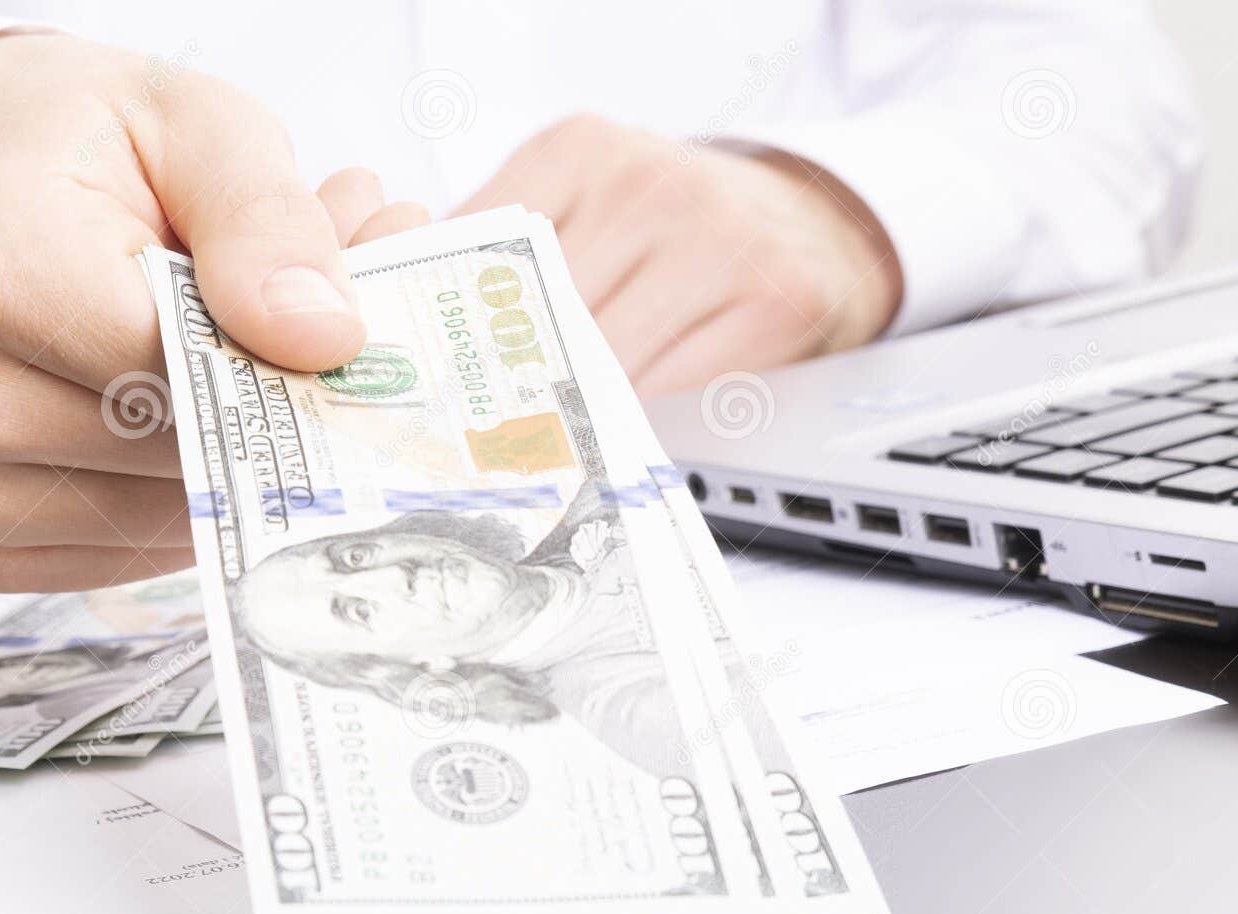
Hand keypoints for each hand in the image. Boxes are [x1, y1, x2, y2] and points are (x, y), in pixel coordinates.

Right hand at [0, 33, 427, 591]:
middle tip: (319, 334)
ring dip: (235, 458)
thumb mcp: (193, 124)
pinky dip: (184, 498)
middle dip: (272, 408)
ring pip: (170, 521)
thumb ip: (266, 221)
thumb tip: (325, 339)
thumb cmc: (67, 143)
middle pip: (180, 459)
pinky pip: (130, 553)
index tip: (349, 330)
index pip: (185, 377)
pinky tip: (188, 417)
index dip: (285, 365)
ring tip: (243, 360)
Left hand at [459, 115, 901, 395]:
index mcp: (583, 150)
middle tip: (475, 430)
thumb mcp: (588, 197)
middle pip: (542, 314)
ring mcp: (719, 243)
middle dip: (506, 377)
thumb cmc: (680, 226)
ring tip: (539, 440)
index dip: (450, 320)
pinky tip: (615, 429)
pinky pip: (676, 388)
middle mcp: (651, 186)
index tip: (426, 374)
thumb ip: (508, 243)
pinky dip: (639, 419)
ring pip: (607, 360)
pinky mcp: (775, 304)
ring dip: (571, 408)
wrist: (815, 221)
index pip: (482, 246)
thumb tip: (422, 322)